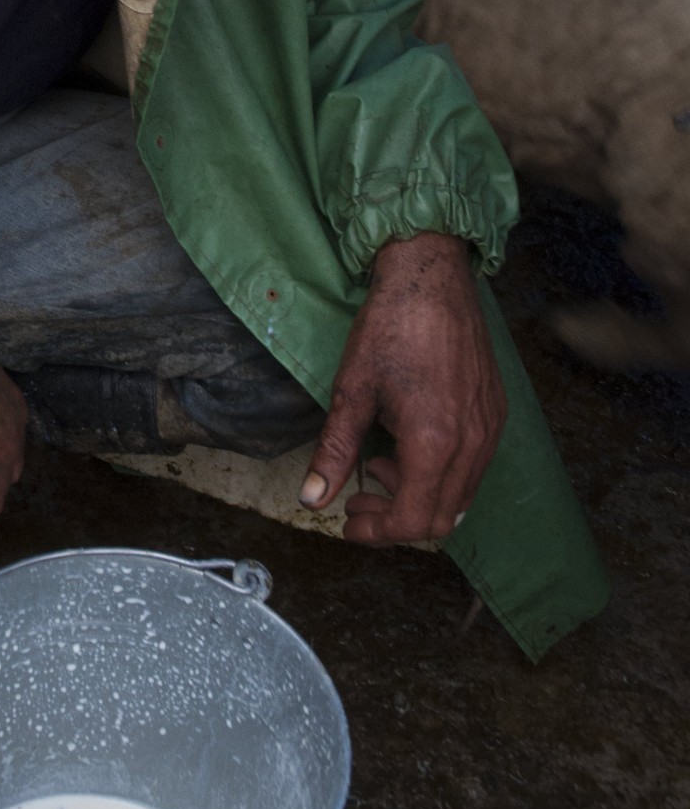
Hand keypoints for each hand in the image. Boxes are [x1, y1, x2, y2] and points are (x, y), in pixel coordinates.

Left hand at [300, 233, 505, 543]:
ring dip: (420, 497)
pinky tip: (410, 443)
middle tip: (359, 500)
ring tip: (381, 465)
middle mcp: (472, 442)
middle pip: (442, 519)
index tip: (347, 521)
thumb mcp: (351, 391)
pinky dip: (442, 474)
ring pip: (462, 496)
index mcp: (434, 442)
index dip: (376, 532)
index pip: (412, 520)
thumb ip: (333, 452)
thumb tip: (311, 499)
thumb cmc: (389, 327)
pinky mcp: (496, 412)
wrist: (430, 277)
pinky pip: (474, 467)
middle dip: (396, 520)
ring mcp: (490, 428)